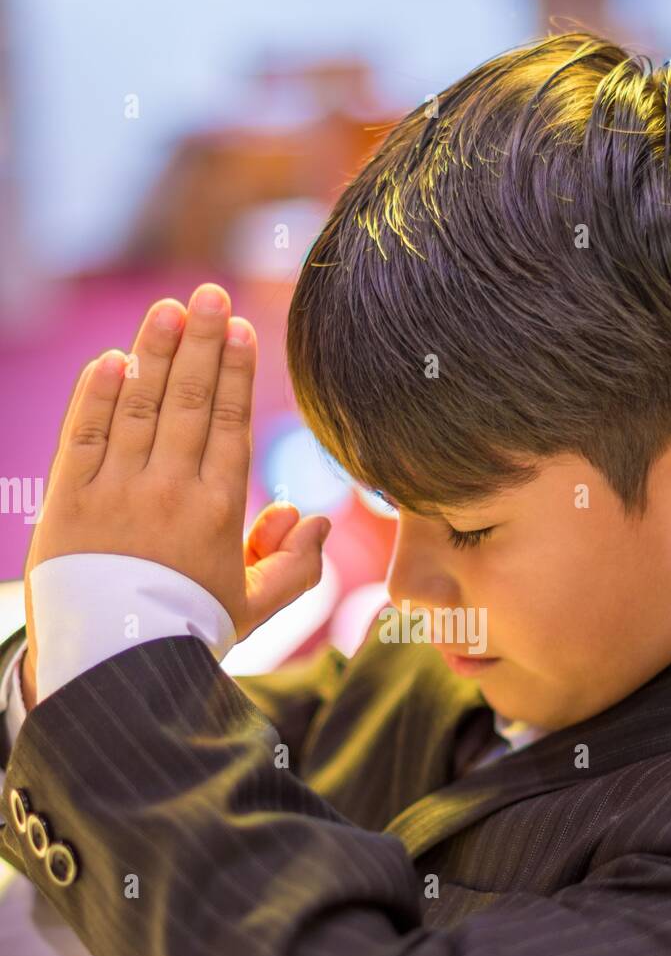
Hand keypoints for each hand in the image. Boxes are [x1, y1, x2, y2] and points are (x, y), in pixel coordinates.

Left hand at [23, 283, 330, 697]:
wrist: (113, 662)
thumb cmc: (187, 631)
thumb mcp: (253, 609)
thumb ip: (293, 567)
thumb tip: (315, 519)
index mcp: (218, 511)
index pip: (229, 425)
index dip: (235, 372)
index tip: (238, 328)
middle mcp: (170, 490)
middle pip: (188, 402)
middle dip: (200, 343)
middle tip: (206, 294)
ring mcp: (117, 490)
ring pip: (139, 406)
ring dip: (154, 352)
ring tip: (167, 307)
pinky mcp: (70, 498)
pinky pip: (84, 434)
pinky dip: (97, 394)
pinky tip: (111, 358)